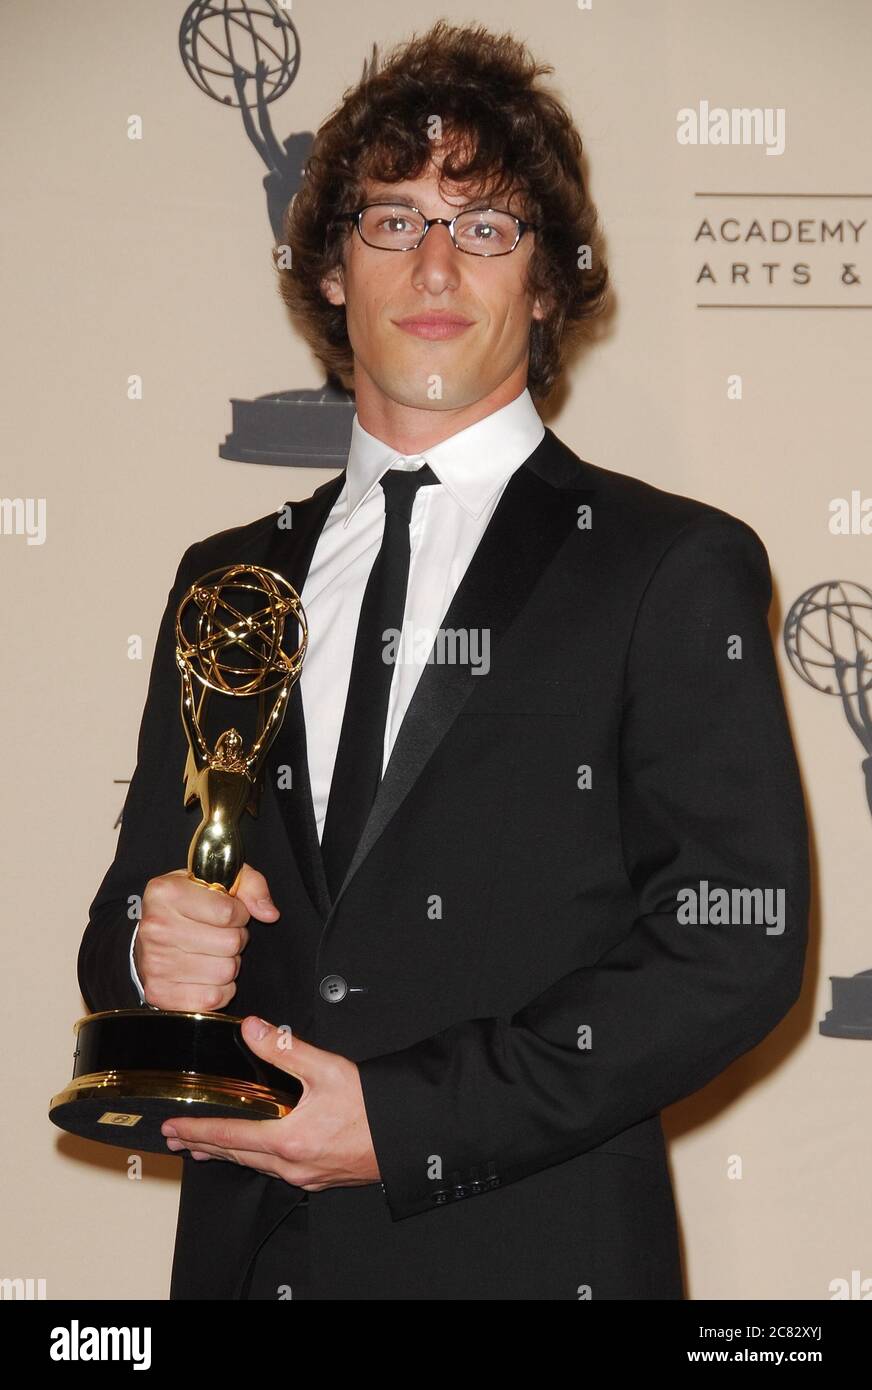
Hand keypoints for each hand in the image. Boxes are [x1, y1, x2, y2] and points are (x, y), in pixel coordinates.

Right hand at [135, 863, 278, 1011]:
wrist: (153, 933)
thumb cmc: (190, 903)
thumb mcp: (220, 879)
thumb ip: (252, 885)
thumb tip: (269, 914)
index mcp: (166, 893)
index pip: (227, 912)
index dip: (240, 913)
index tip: (230, 912)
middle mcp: (156, 928)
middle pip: (230, 943)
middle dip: (235, 938)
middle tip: (221, 933)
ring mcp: (155, 963)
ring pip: (225, 972)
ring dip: (228, 963)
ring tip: (213, 952)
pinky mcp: (160, 992)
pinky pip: (213, 998)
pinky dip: (219, 989)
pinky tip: (207, 973)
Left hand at [160, 1016, 381, 1190]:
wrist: (408, 1136)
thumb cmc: (373, 1108)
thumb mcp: (327, 1069)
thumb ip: (285, 1049)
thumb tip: (253, 1029)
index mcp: (288, 1139)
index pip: (228, 1137)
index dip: (197, 1131)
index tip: (172, 1128)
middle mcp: (291, 1165)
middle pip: (235, 1156)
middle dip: (202, 1145)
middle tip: (177, 1139)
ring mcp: (305, 1176)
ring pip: (254, 1166)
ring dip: (227, 1155)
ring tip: (205, 1150)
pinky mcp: (319, 1178)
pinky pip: (275, 1171)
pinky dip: (255, 1160)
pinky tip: (256, 1155)